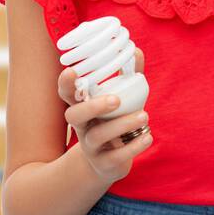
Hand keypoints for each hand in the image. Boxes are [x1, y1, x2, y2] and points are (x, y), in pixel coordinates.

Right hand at [57, 47, 151, 183]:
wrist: (108, 163)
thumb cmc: (114, 122)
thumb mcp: (119, 100)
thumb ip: (128, 76)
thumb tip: (137, 50)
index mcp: (83, 108)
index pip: (66, 95)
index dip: (65, 84)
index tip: (71, 71)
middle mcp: (82, 127)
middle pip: (75, 116)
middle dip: (94, 106)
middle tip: (116, 99)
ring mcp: (91, 147)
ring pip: (99, 136)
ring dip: (122, 124)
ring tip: (144, 116)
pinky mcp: (105, 164)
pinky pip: (116, 156)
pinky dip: (134, 146)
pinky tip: (148, 136)